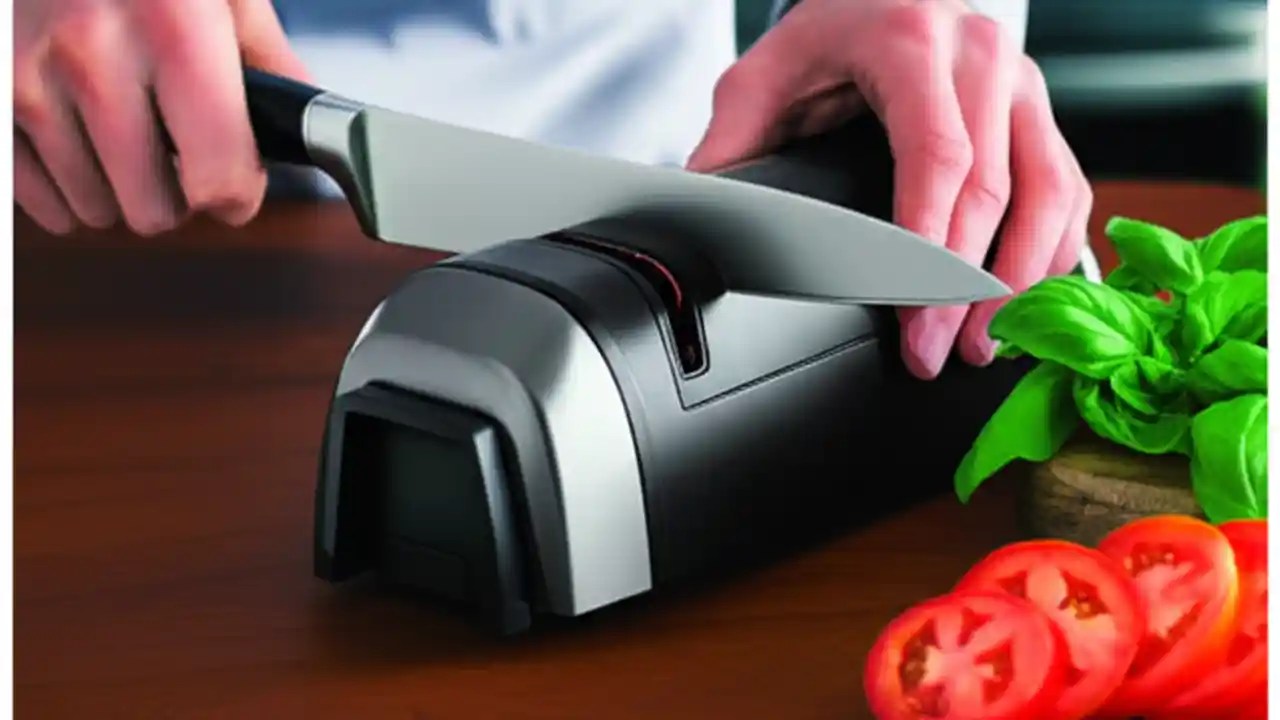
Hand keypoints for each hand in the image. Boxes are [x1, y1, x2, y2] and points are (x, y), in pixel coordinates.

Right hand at [15, 0, 308, 235]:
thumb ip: (266, 60)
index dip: (238, 192)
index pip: (217, 176)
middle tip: (180, 156)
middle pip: (155, 209)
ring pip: (96, 210)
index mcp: (175, 32)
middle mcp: (96, 57)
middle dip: (179, 193)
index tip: (238, 182)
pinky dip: (65, 190)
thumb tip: (304, 127)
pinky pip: (34, 198)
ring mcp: (30, 77)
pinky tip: (85, 151)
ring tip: (129, 140)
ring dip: (120, 190)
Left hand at [687, 0, 1091, 379]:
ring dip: (1021, 281)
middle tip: (936, 352)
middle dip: (965, 286)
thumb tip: (702, 218)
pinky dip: (1054, 252)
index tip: (912, 311)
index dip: (929, 243)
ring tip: (983, 346)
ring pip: (1048, 192)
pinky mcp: (1042, 112)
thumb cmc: (827, 36)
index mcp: (911, 42)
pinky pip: (1067, 188)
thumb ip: (733, 143)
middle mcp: (981, 57)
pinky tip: (1026, 303)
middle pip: (993, 187)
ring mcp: (1023, 83)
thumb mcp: (763, 76)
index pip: (936, 156)